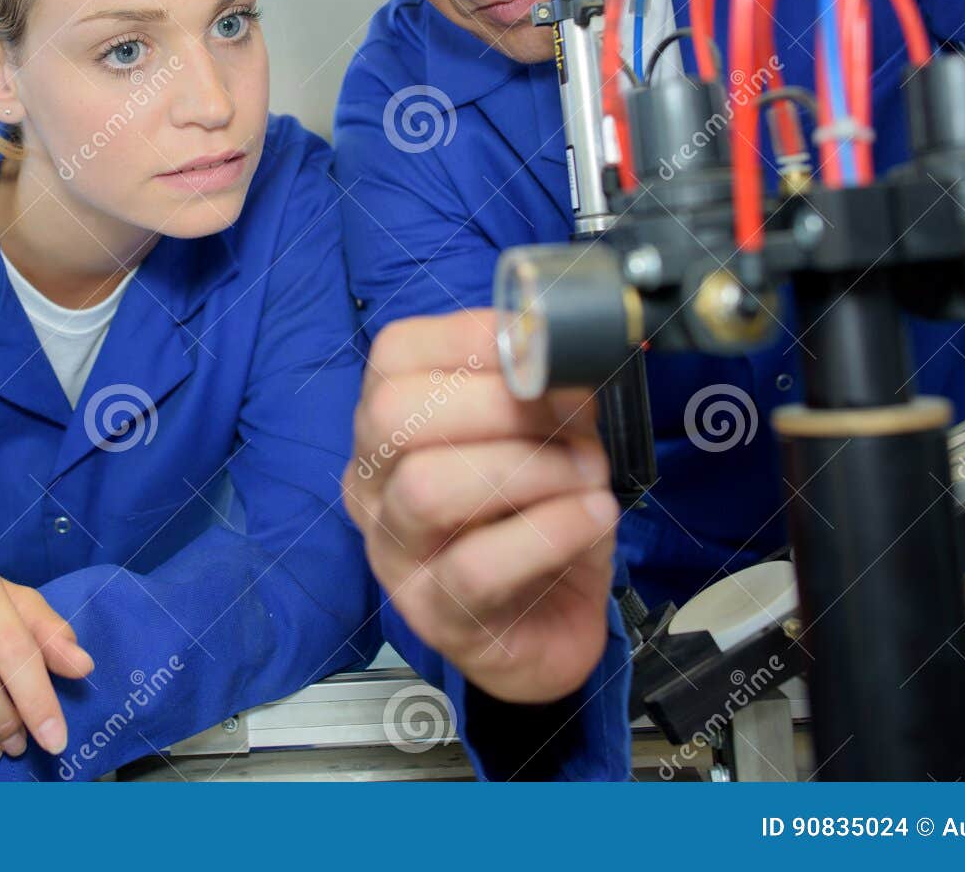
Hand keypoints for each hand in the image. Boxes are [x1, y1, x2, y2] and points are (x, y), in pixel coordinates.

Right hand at [345, 309, 617, 703]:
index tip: (539, 350)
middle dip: (495, 403)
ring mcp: (394, 554)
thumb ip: (547, 396)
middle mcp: (373, 484)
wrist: (552, 627)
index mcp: (391, 426)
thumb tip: (568, 356)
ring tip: (588, 477)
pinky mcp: (435, 615)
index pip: (394, 355)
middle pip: (393, 413)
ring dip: (528, 469)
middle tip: (569, 421)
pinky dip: (550, 531)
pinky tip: (592, 518)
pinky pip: (477, 566)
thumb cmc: (539, 518)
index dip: (470, 338)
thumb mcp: (548, 440)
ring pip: (426, 488)